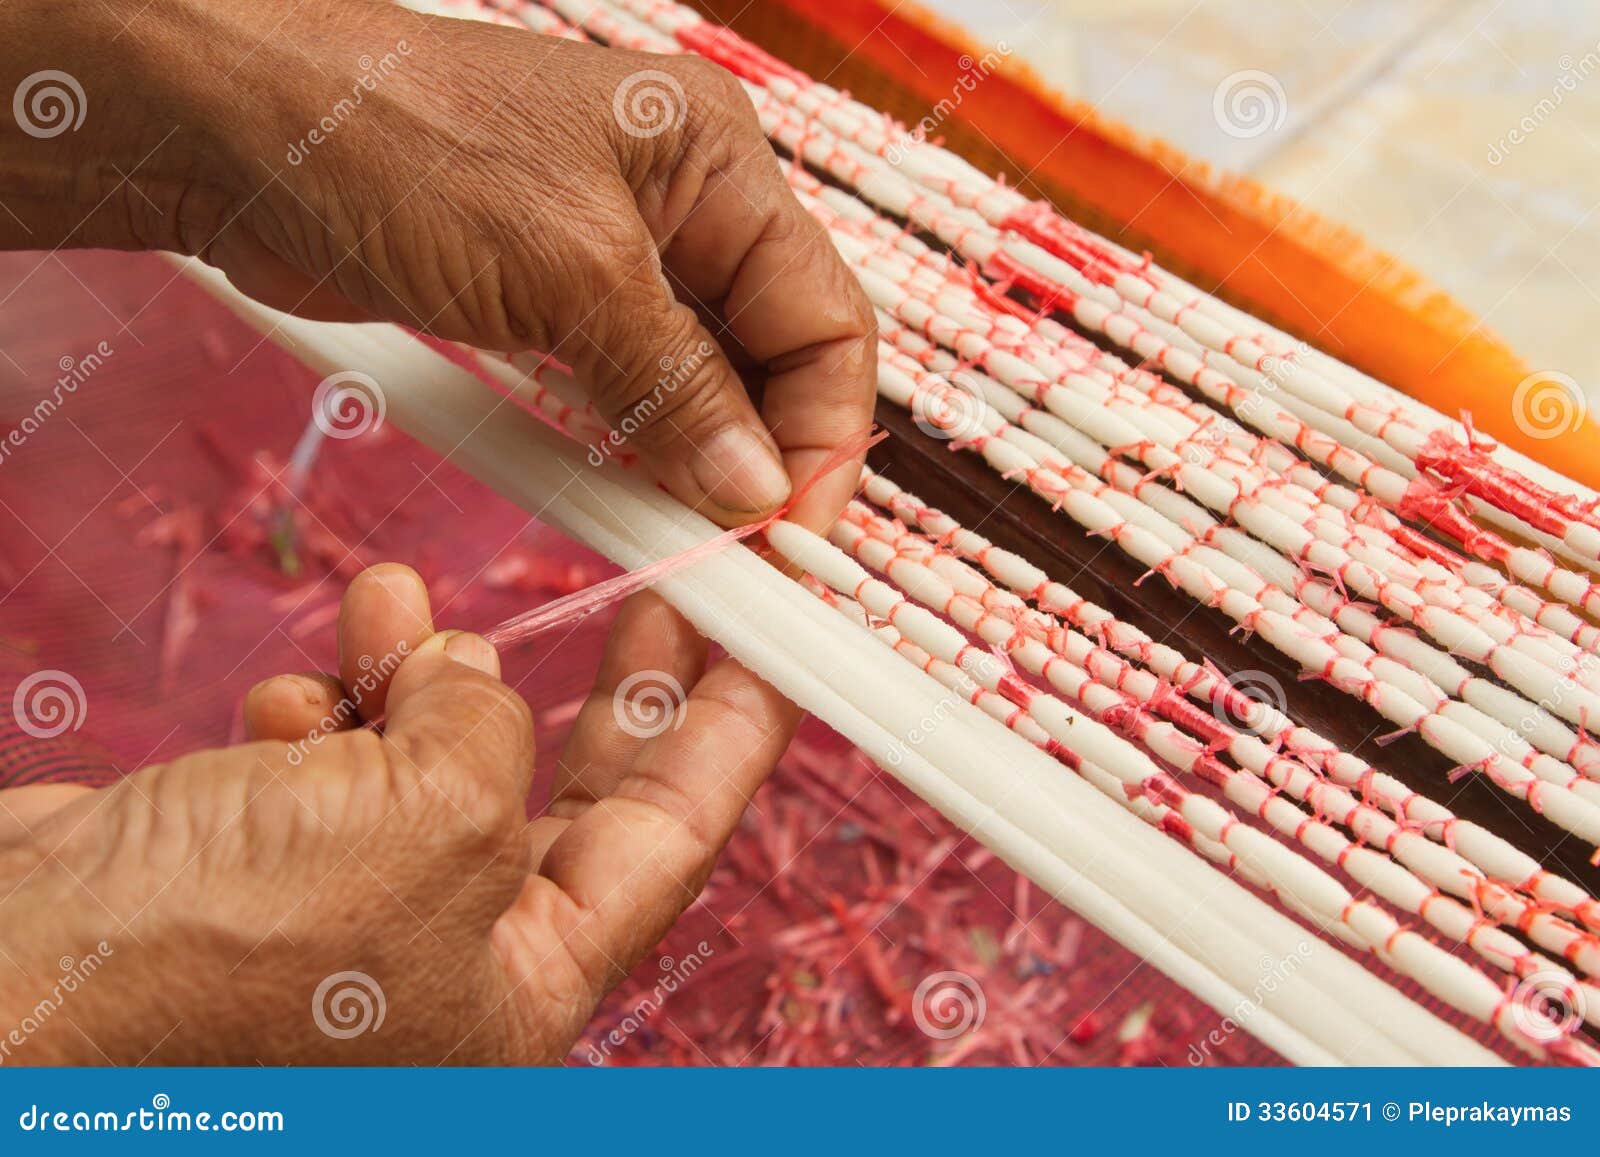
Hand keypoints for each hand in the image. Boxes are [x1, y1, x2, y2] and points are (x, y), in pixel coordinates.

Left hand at [0, 0, 875, 530]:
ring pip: (702, 388)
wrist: (238, 131)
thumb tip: (755, 489)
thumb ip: (674, 384)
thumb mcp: (565, 267)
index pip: (826, 317)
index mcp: (720, 166)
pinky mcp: (554, 309)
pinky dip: (631, 455)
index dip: (826, 431)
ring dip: (698, 468)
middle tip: (740, 558)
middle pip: (774, 360)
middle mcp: (686, 212)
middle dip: (765, 459)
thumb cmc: (398, 145)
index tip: (793, 529)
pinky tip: (627, 506)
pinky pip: (625, 397)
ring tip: (685, 546)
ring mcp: (618, 263)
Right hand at [0, 564, 797, 1062]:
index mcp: (523, 988)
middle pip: (569, 796)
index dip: (731, 735)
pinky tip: (294, 702)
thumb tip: (464, 672)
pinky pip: (333, 766)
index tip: (772, 648)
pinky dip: (325, 714)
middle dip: (603, 685)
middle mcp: (450, 962)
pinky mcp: (262, 870)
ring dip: (422, 673)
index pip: (673, 839)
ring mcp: (354, 916)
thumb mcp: (424, 824)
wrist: (7, 998)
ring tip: (396, 604)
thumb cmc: (214, 969)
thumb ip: (486, 732)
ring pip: (435, 759)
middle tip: (653, 589)